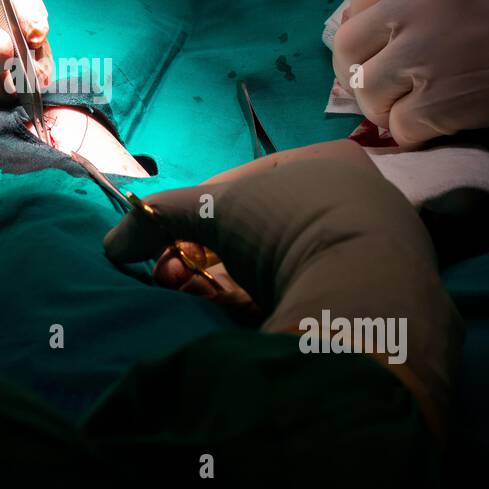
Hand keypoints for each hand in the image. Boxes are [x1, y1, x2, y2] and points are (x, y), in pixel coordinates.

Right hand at [105, 140, 375, 312]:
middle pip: (264, 229)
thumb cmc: (287, 228)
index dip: (202, 210)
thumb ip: (157, 218)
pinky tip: (235, 325)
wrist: (364, 298)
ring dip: (234, 287)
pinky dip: (268, 312)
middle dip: (212, 255)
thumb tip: (113, 244)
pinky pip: (309, 302)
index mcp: (331, 163)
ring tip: (197, 304)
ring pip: (285, 269)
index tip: (171, 240)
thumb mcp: (212, 209)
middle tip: (175, 277)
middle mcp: (359, 202)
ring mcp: (373, 257)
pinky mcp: (376, 306)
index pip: (251, 180)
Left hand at [332, 0, 488, 145]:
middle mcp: (412, 3)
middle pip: (347, 52)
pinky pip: (401, 128)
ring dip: (386, 108)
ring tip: (414, 109)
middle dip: (359, 75)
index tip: (377, 53)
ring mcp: (425, 52)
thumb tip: (382, 18)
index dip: (362, 37)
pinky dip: (414, 134)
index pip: (354, 6)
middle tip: (384, 89)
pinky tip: (439, 126)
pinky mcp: (444, 100)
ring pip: (368, 94)